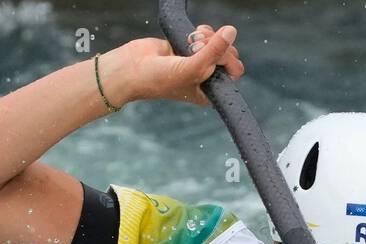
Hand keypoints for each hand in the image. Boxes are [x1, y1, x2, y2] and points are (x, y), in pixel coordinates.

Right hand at [104, 24, 243, 106]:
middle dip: (216, 45)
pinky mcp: (187, 48)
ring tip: (191, 40)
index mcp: (209, 91)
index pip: (233, 72)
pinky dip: (201, 32)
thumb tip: (231, 31)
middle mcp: (205, 77)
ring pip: (217, 42)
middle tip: (197, 47)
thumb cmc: (159, 79)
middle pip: (227, 54)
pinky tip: (190, 35)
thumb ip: (214, 51)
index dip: (228, 59)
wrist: (131, 69)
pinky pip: (204, 35)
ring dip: (207, 37)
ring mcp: (196, 61)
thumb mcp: (192, 68)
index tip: (216, 56)